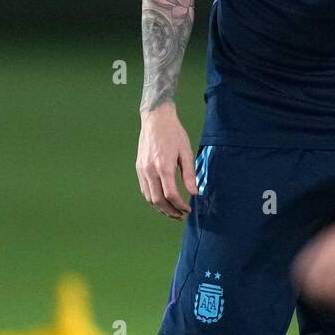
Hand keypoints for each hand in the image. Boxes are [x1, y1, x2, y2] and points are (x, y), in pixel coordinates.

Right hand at [136, 104, 196, 219]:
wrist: (156, 119)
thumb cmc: (174, 133)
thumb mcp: (186, 152)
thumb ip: (190, 174)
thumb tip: (194, 193)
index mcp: (164, 166)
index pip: (171, 194)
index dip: (180, 205)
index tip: (188, 209)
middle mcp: (150, 170)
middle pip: (158, 200)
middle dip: (170, 211)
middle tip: (181, 215)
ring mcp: (142, 170)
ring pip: (149, 197)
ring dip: (161, 208)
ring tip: (172, 212)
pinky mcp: (139, 168)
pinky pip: (144, 189)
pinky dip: (153, 199)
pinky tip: (162, 201)